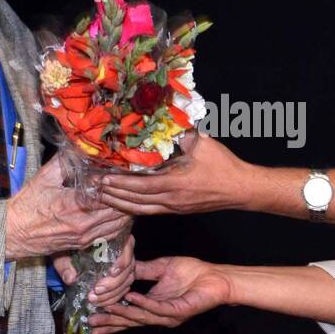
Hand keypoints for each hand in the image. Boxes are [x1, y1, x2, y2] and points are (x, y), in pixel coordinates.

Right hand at [6, 153, 130, 258]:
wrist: (11, 233)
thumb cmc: (26, 205)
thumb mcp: (44, 177)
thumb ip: (65, 160)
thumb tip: (79, 145)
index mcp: (76, 204)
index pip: (110, 193)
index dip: (120, 182)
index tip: (125, 171)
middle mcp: (85, 223)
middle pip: (120, 210)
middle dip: (127, 196)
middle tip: (132, 184)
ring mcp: (85, 236)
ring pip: (120, 225)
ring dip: (127, 211)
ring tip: (129, 198)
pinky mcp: (83, 245)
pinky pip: (110, 236)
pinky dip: (119, 225)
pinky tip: (120, 214)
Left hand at [51, 234, 135, 306]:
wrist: (67, 256)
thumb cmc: (68, 250)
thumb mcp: (62, 254)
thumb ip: (65, 264)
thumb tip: (70, 278)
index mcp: (112, 239)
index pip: (127, 246)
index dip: (123, 260)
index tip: (112, 272)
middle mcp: (121, 252)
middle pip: (128, 268)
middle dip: (113, 283)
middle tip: (97, 291)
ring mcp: (122, 266)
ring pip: (127, 281)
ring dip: (112, 294)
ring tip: (94, 299)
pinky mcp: (119, 279)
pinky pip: (123, 290)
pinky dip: (112, 299)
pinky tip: (100, 303)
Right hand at [87, 256, 231, 333]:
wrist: (216, 277)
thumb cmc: (193, 273)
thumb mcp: (160, 268)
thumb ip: (141, 270)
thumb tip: (120, 267)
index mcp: (152, 306)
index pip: (127, 315)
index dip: (109, 316)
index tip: (90, 316)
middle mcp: (158, 315)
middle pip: (129, 321)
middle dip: (109, 323)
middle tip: (89, 324)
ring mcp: (168, 315)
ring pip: (141, 317)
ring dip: (121, 314)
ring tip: (103, 311)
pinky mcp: (179, 311)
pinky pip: (158, 308)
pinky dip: (144, 304)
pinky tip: (131, 299)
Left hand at [98, 134, 251, 215]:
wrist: (241, 189)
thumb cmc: (224, 166)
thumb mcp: (202, 143)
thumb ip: (180, 134)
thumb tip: (164, 122)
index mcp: (175, 184)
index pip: (140, 186)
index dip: (119, 184)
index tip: (102, 178)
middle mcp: (172, 200)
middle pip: (135, 201)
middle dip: (113, 195)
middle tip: (93, 189)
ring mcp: (174, 208)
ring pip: (141, 210)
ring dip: (120, 204)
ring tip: (103, 198)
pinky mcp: (178, 210)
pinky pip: (151, 211)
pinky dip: (134, 208)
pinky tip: (125, 204)